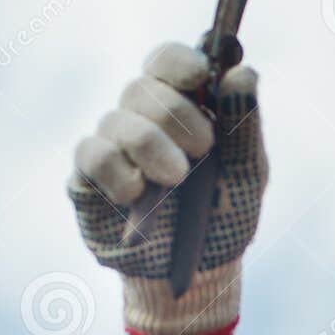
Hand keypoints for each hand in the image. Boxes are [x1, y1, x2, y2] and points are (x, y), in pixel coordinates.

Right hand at [68, 42, 268, 334]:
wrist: (198, 272)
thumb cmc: (224, 216)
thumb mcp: (247, 175)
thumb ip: (244, 126)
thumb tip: (243, 72)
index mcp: (181, 106)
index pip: (167, 62)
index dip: (180, 61)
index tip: (201, 75)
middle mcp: (140, 118)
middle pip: (142, 88)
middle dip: (176, 115)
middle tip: (203, 151)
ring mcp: (111, 146)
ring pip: (118, 121)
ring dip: (152, 146)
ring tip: (177, 179)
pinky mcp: (87, 178)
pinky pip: (93, 156)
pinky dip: (120, 174)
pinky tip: (138, 195)